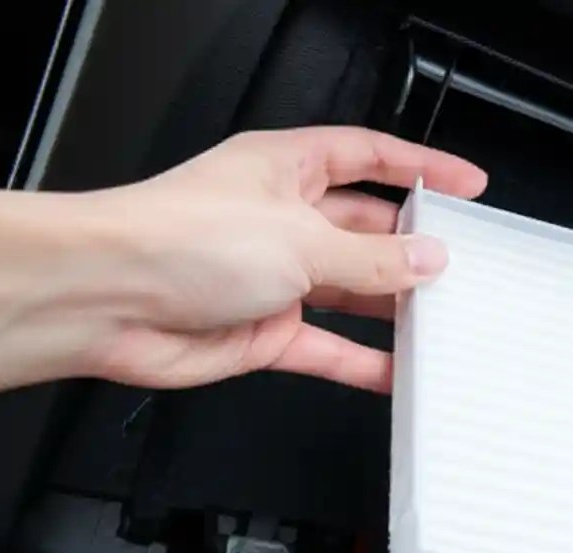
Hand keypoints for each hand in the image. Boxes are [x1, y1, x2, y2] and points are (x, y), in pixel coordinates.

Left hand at [75, 126, 484, 391]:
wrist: (106, 302)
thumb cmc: (179, 239)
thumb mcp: (300, 238)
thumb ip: (373, 256)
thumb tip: (427, 257)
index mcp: (286, 169)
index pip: (368, 158)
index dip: (420, 168)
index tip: (466, 186)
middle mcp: (282, 219)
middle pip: (366, 229)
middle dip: (412, 247)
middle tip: (463, 265)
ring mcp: (274, 277)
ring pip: (352, 292)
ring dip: (393, 308)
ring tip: (443, 321)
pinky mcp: (265, 331)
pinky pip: (328, 348)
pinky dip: (361, 362)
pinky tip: (397, 374)